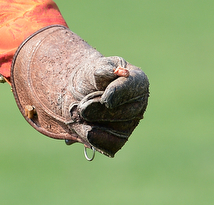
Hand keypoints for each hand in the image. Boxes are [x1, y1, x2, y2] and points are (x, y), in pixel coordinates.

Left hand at [11, 26, 148, 156]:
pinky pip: (111, 145)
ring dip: (94, 123)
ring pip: (116, 129)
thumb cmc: (90, 78)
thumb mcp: (94, 68)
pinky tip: (87, 131)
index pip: (134, 87)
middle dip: (100, 110)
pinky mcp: (118, 139)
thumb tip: (113, 71)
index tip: (105, 99)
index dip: (118, 93)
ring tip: (80, 113)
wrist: (76, 95)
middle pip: (125, 112)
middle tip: (82, 106)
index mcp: (137, 81)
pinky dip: (97, 139)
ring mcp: (130, 123)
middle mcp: (138, 104)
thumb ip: (103, 69)